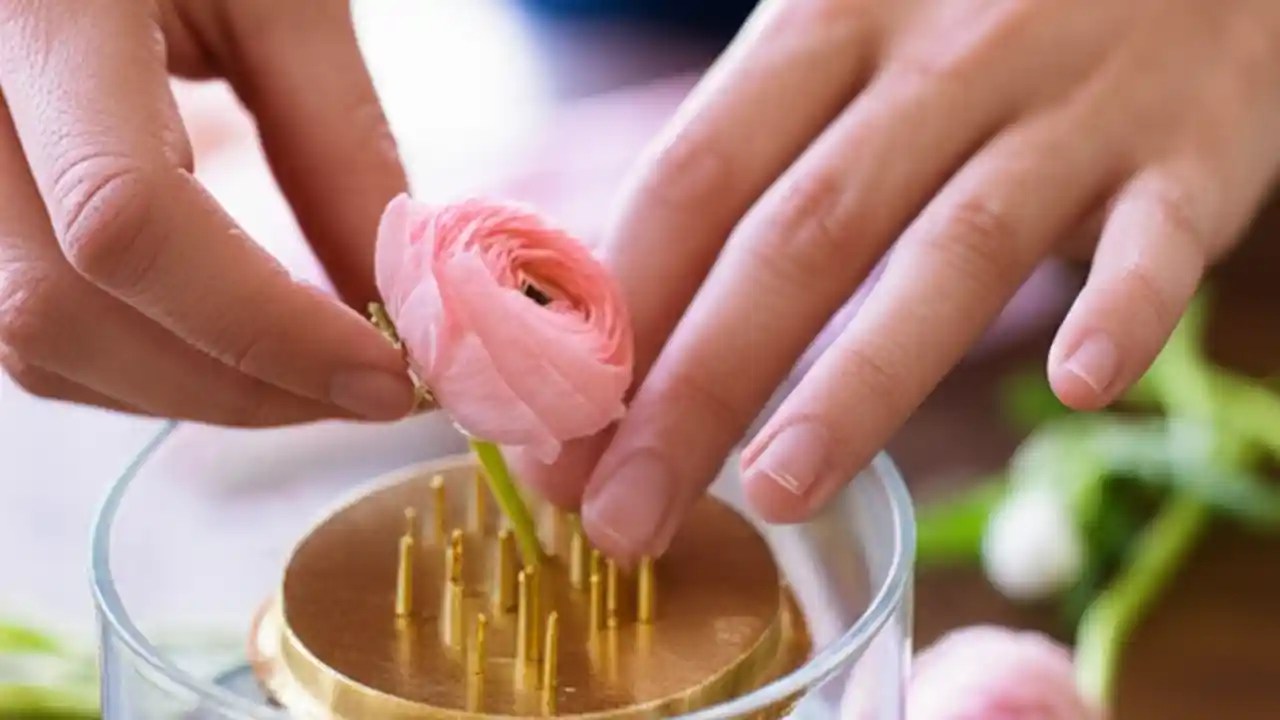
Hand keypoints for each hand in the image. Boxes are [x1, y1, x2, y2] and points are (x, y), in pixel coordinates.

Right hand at [0, 0, 414, 423]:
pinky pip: (32, 325)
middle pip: (65, 312)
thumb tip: (399, 297)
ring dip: (197, 390)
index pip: (128, 222)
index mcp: (40, 14)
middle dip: (242, 384)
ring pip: (37, 343)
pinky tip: (238, 347)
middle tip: (371, 391)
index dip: (268, 329)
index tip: (388, 375)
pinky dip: (149, 364)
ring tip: (316, 376)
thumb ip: (338, 142)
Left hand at [521, 0, 1279, 558]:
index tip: (565, 440)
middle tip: (625, 514)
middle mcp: (937, 62)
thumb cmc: (976, 9)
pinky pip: (1154, 237)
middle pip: (797, 236)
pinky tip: (1074, 389)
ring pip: (952, 252)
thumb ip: (749, 155)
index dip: (621, 316)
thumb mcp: (847, 38)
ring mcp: (1068, 106)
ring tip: (775, 494)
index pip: (694, 180)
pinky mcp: (1190, 151)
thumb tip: (611, 296)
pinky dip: (1118, 310)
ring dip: (858, 380)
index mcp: (825, 24)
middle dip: (697, 387)